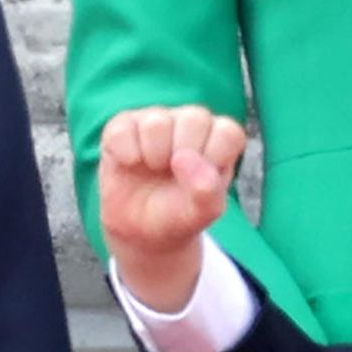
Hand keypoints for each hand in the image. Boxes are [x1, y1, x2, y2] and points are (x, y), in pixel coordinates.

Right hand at [100, 105, 246, 310]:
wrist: (140, 234)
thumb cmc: (177, 219)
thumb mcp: (202, 214)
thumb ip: (207, 191)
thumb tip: (189, 162)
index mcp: (216, 144)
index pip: (227, 130)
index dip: (212, 156)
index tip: (198, 181)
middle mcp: (189, 128)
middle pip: (194, 117)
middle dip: (182, 153)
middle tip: (172, 177)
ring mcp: (157, 125)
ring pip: (158, 117)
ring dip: (153, 151)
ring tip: (150, 172)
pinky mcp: (124, 129)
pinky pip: (123, 123)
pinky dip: (125, 147)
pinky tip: (128, 164)